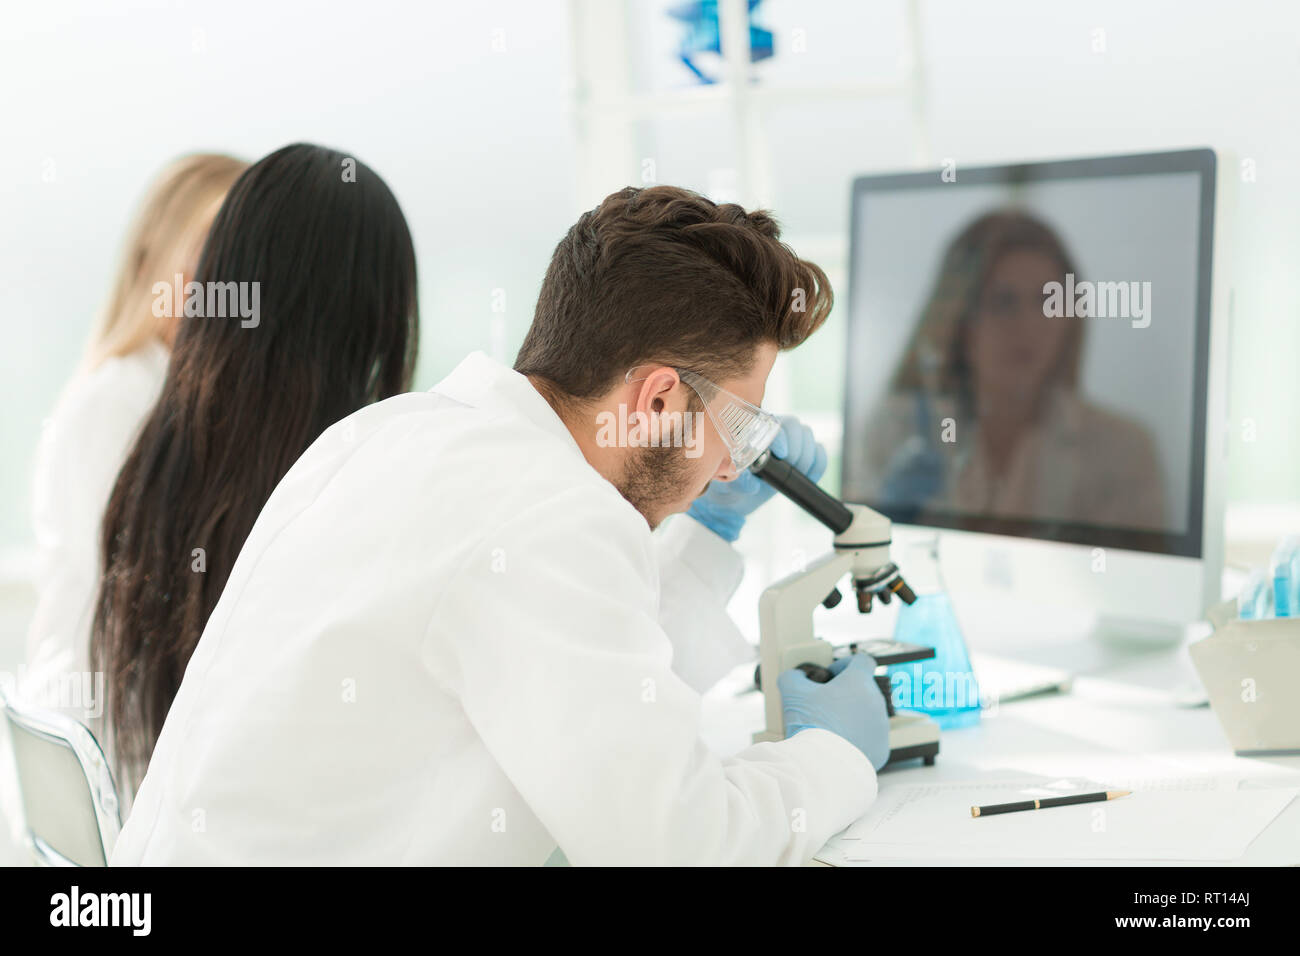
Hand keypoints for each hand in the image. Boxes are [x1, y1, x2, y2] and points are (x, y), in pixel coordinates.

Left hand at [686, 414, 827, 541]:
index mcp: (751, 431)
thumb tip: (752, 483)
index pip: (774, 424)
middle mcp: (771, 433)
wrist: (735, 500)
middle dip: (797, 450)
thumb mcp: (728, 485)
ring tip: (794, 474)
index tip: (782, 455)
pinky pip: (819, 454)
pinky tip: (807, 477)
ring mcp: (789, 443)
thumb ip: (739, 482)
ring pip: (809, 437)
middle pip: (796, 427)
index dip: (782, 438)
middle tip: (789, 469)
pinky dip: (817, 465)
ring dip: (807, 457)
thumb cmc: (727, 487)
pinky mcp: (802, 457)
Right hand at [778, 654, 890, 769]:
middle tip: (823, 703)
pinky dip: (856, 738)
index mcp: (859, 682)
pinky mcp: (882, 750)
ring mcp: (881, 728)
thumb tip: (795, 676)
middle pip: (864, 689)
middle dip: (845, 693)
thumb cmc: (811, 725)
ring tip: (829, 727)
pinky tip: (838, 744)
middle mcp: (876, 702)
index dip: (845, 664)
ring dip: (851, 716)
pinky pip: (870, 738)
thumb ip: (793, 676)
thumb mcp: (793, 692)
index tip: (831, 675)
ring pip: (868, 714)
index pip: (862, 661)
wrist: (823, 766)